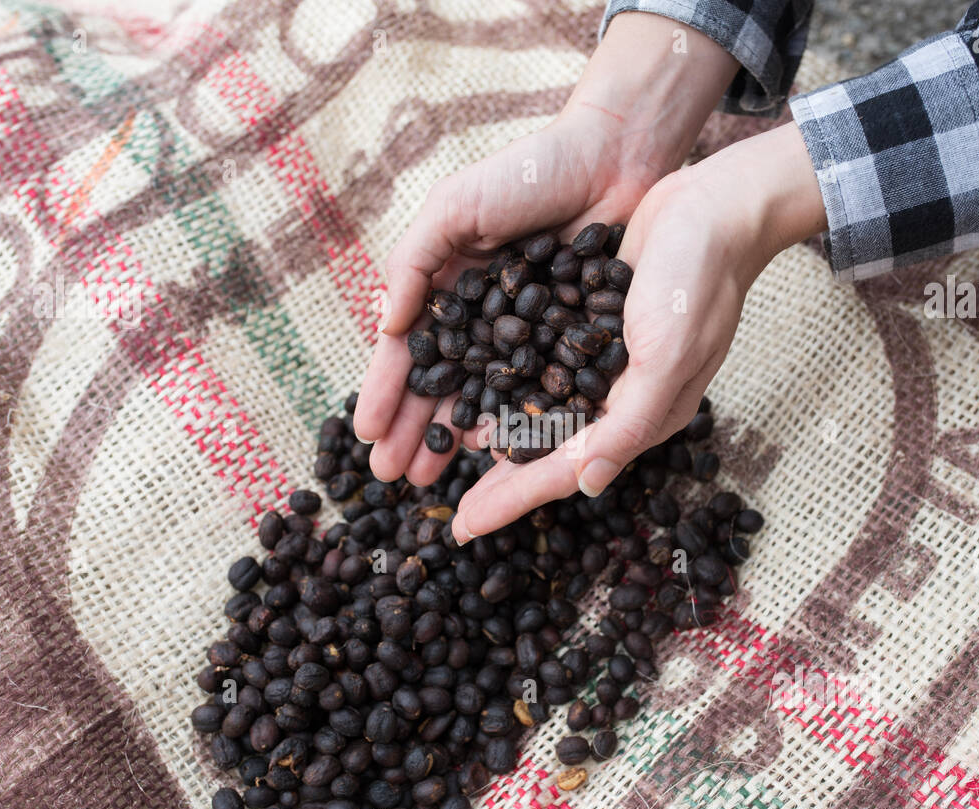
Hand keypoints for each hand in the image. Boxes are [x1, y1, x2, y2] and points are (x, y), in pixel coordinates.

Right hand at [353, 12, 739, 486]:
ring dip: (456, 438)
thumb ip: (413, 263)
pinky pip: (538, 391)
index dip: (385, 394)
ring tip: (434, 480)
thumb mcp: (453, 207)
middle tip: (395, 479)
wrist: (612, 158)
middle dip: (414, 433)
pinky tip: (498, 454)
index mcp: (445, 288)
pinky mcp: (568, 344)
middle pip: (441, 387)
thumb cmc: (526, 174)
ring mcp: (524, 335)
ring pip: (485, 398)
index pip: (406, 352)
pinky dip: (517, 422)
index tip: (366, 437)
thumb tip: (384, 327)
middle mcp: (479, 318)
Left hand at [449, 122, 826, 541]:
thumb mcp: (667, 355)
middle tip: (446, 511)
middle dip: (497, 484)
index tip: (463, 528)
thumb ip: (630, 424)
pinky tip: (474, 391)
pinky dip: (504, 386)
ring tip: (449, 458)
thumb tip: (589, 486)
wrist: (719, 207)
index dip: (512, 501)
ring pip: (538, 414)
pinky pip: (540, 370)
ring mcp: (605, 364)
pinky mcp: (591, 327)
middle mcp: (620, 398)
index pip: (564, 471)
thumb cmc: (700, 280)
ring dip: (495, 436)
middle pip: (545, 453)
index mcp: (640, 414)